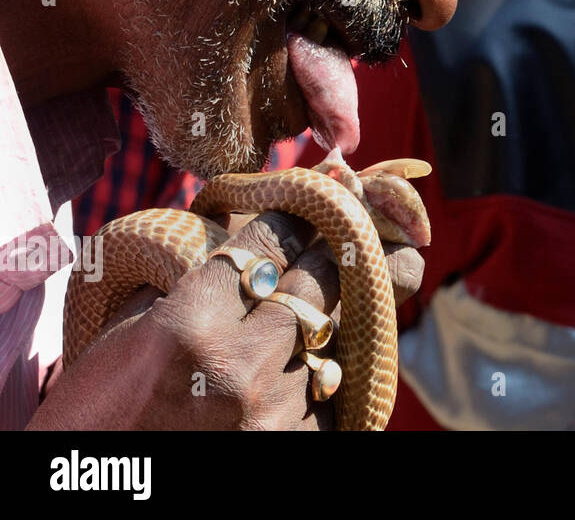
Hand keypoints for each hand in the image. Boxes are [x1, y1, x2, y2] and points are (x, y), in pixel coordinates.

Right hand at [27, 210, 423, 429]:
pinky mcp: (298, 449)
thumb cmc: (94, 417)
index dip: (303, 211)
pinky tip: (330, 354)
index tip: (329, 189)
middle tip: (375, 216)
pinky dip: (333, 372)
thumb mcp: (122, 336)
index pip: (272, 240)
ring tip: (377, 273)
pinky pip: (336, 393)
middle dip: (348, 242)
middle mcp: (242, 366)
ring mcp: (276, 414)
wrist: (96, 498)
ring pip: (341, 335)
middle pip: (324, 277)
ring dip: (347, 309)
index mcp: (191, 324)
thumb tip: (236, 230)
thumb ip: (186, 282)